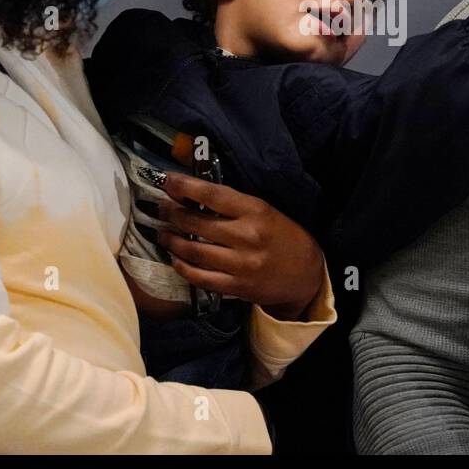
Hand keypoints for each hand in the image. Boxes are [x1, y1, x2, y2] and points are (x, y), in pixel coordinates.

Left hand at [153, 173, 325, 320]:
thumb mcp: (266, 211)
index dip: (185, 186)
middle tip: (161, 208)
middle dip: (172, 213)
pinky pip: (200, 277)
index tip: (168, 181)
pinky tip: (175, 258)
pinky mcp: (237, 287)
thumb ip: (234, 204)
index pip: (213, 195)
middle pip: (196, 223)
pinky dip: (182, 267)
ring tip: (162, 232)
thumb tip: (194, 194)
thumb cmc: (284, 236)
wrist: (307, 274)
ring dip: (171, 240)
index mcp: (256, 211)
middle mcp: (247, 236)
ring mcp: (241, 264)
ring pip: (193, 251)